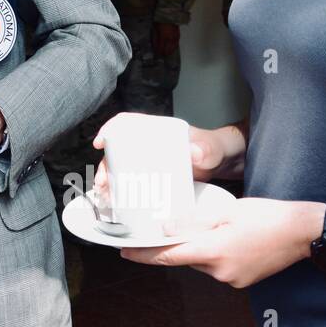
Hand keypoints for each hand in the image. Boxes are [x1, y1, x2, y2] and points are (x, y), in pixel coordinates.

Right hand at [92, 121, 222, 191]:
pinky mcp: (155, 178)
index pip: (128, 124)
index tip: (101, 142)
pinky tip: (116, 202)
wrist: (225, 164)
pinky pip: (134, 183)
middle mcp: (149, 145)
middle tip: (102, 182)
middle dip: (105, 165)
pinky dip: (122, 191)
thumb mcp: (212, 147)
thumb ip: (207, 148)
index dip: (110, 130)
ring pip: (123, 168)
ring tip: (105, 195)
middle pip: (119, 150)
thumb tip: (194, 151)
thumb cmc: (216, 149)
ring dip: (110, 181)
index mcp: (158, 130)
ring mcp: (150, 162)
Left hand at [120, 197, 323, 288]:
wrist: (303, 233)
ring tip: (213, 228)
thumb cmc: (268, 217)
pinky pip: (219, 268)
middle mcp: (221, 271)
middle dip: (177, 244)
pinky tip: (227, 239)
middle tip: (169, 229)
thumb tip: (164, 228)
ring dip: (199, 248)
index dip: (144, 255)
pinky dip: (215, 254)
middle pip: (186, 258)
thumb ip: (193, 222)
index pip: (169, 257)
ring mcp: (233, 279)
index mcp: (214, 251)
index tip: (124, 252)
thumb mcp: (227, 211)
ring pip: (203, 262)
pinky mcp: (243, 281)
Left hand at [152, 22, 179, 56]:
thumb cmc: (160, 21)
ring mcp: (175, 37)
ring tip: (167, 53)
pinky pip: (176, 43)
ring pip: (173, 47)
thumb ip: (155, 38)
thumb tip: (155, 46)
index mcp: (163, 37)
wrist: (169, 14)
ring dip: (170, 51)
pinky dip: (174, 47)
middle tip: (162, 55)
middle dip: (164, 53)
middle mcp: (170, 38)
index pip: (161, 48)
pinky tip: (173, 48)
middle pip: (167, 50)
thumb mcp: (155, 29)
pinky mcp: (178, 35)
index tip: (157, 54)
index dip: (158, 52)